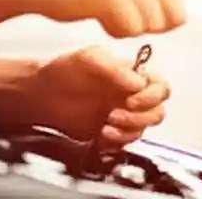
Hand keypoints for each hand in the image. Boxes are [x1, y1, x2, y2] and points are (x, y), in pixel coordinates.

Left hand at [20, 45, 169, 145]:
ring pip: (143, 129)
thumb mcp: (90, 58)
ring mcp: (121, 115)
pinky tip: (101, 133)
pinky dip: (117, 141)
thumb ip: (116, 68)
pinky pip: (125, 143)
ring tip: (107, 124)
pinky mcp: (110, 132)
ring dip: (129, 130)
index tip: (132, 99)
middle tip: (117, 113)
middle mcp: (130, 95)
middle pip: (158, 111)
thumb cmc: (63, 70)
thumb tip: (138, 81)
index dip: (152, 95)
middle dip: (141, 116)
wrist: (41, 94)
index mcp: (130, 75)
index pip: (160, 86)